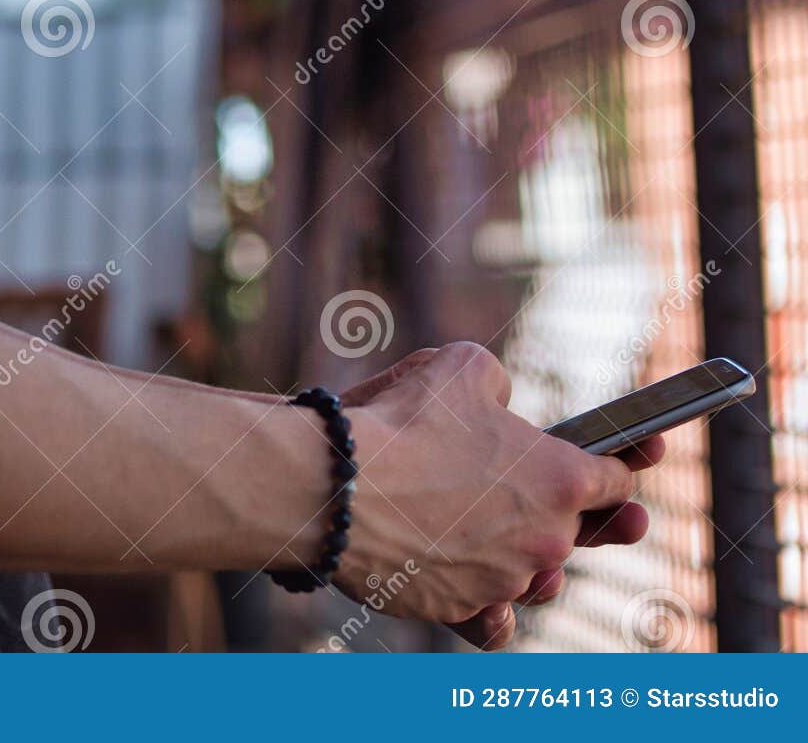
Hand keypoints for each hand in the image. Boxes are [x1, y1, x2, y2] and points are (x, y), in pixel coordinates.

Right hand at [337, 344, 662, 648]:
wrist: (341, 488)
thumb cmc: (405, 421)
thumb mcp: (462, 366)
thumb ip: (496, 384)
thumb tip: (495, 406)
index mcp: (561, 478)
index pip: (615, 476)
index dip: (630, 458)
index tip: (647, 451)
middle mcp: (545, 540)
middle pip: (583, 532)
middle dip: (599, 519)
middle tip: (622, 516)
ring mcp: (505, 581)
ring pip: (537, 576)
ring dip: (532, 558)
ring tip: (511, 535)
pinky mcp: (460, 610)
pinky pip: (494, 621)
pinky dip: (492, 607)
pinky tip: (484, 590)